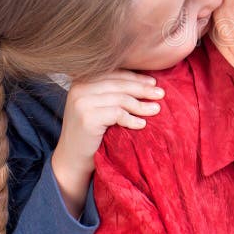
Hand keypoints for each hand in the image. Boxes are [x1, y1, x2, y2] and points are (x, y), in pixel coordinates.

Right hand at [51, 70, 164, 216]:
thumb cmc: (92, 132)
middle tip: (161, 94)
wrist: (72, 159)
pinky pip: (117, 114)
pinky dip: (132, 119)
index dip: (136, 78)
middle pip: (119, 84)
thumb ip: (114, 92)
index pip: (114, 74)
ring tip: (156, 109)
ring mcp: (81, 102)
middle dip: (142, 89)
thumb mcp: (100, 106)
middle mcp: (79, 88)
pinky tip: (142, 124)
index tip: (154, 83)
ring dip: (141, 105)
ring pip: (120, 99)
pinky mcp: (87, 117)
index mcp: (82, 80)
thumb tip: (149, 82)